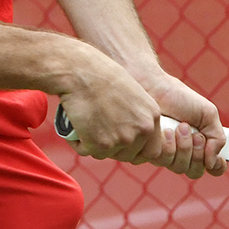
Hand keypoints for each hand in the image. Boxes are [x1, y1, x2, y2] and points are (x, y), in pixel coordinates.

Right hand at [54, 48, 165, 164]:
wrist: (80, 72)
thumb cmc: (101, 76)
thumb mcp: (133, 94)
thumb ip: (138, 115)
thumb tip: (133, 133)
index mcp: (152, 117)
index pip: (153, 151)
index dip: (137, 150)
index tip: (123, 143)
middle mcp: (142, 130)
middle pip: (130, 156)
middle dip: (115, 150)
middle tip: (100, 132)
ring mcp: (122, 139)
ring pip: (108, 155)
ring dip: (96, 146)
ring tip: (86, 126)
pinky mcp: (100, 145)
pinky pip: (88, 152)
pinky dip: (80, 143)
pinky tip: (76, 128)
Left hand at [130, 66, 226, 178]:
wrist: (152, 88)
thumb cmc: (178, 97)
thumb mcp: (207, 114)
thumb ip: (217, 138)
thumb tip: (214, 162)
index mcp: (201, 143)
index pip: (212, 166)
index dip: (216, 166)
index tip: (216, 159)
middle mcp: (184, 152)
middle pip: (195, 171)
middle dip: (197, 152)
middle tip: (194, 133)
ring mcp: (166, 153)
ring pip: (179, 167)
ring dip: (183, 146)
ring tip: (179, 126)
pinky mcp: (150, 152)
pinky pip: (163, 161)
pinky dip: (168, 146)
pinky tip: (165, 131)